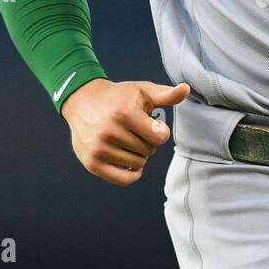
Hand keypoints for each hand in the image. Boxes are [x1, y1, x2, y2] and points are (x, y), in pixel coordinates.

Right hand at [61, 78, 190, 185]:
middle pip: (149, 151)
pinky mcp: (91, 162)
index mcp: (124, 113)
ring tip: (129, 141)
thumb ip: (166, 94)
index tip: (153, 124)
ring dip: (139, 155)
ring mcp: (99, 149)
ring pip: (137, 164)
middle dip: (148, 142)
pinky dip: (132, 174)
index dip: (160, 132)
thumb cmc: (118, 97)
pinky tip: (130, 162)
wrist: (82, 101)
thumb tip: (186, 89)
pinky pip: (123, 179)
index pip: (160, 137)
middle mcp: (109, 132)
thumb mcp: (142, 91)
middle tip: (136, 131)